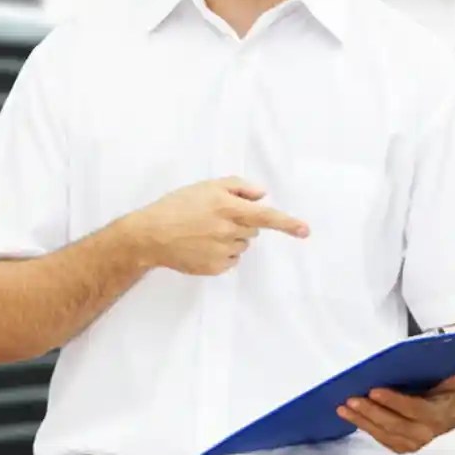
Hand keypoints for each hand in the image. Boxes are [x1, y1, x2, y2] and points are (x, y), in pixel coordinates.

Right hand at [119, 176, 309, 275]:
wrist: (150, 235)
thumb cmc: (176, 206)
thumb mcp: (205, 186)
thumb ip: (237, 186)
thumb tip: (262, 194)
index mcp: (228, 208)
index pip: (266, 216)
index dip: (288, 223)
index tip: (305, 231)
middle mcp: (229, 231)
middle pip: (253, 231)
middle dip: (242, 224)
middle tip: (216, 218)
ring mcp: (223, 252)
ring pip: (241, 246)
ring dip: (231, 239)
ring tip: (204, 232)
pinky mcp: (215, 268)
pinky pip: (230, 261)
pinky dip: (221, 254)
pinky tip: (201, 246)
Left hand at [337, 357, 454, 453]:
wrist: (449, 412)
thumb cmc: (446, 393)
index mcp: (437, 416)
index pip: (413, 409)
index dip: (393, 401)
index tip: (374, 390)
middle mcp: (424, 433)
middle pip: (393, 424)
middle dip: (371, 411)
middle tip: (352, 398)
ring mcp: (412, 441)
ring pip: (383, 433)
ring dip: (361, 420)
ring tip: (343, 407)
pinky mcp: (400, 444)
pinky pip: (380, 437)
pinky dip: (363, 426)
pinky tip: (348, 415)